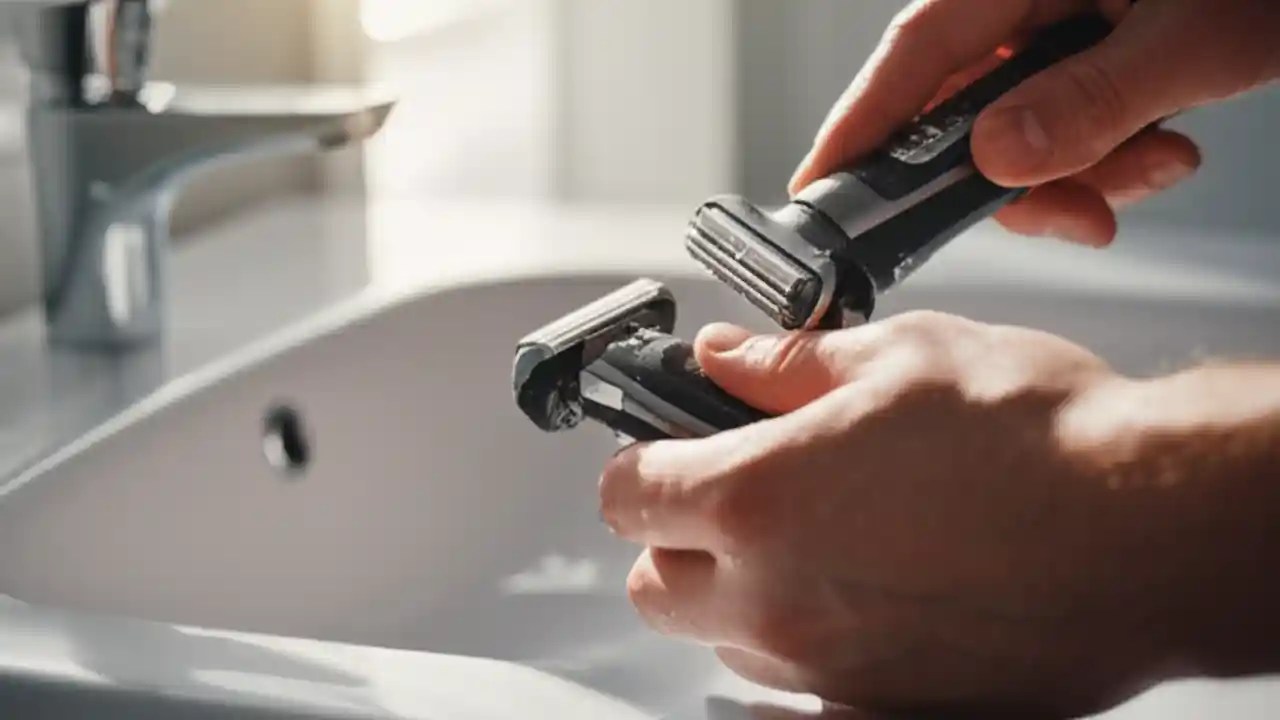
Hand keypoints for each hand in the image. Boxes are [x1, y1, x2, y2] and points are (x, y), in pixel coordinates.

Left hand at [599, 313, 1279, 715]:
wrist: (1155, 531)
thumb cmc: (1043, 440)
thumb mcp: (900, 357)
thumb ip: (785, 364)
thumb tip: (726, 357)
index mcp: (757, 499)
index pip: (626, 496)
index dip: (641, 462)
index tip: (668, 449)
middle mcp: (775, 599)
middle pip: (656, 585)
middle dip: (679, 538)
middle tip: (740, 491)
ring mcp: (827, 670)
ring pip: (724, 639)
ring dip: (742, 591)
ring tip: (825, 534)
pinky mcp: (879, 710)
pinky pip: (799, 686)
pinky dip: (807, 640)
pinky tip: (871, 590)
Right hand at [791, 0, 1279, 246]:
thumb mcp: (1191, 38)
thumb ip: (1093, 100)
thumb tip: (994, 160)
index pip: (913, 57)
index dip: (859, 130)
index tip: (819, 195)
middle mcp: (1021, 2)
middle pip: (965, 112)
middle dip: (1021, 181)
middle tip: (1079, 215)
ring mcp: (1053, 29)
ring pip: (1017, 135)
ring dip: (1083, 175)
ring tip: (1158, 163)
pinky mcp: (1083, 54)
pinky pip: (1061, 128)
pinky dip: (1106, 158)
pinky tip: (1161, 149)